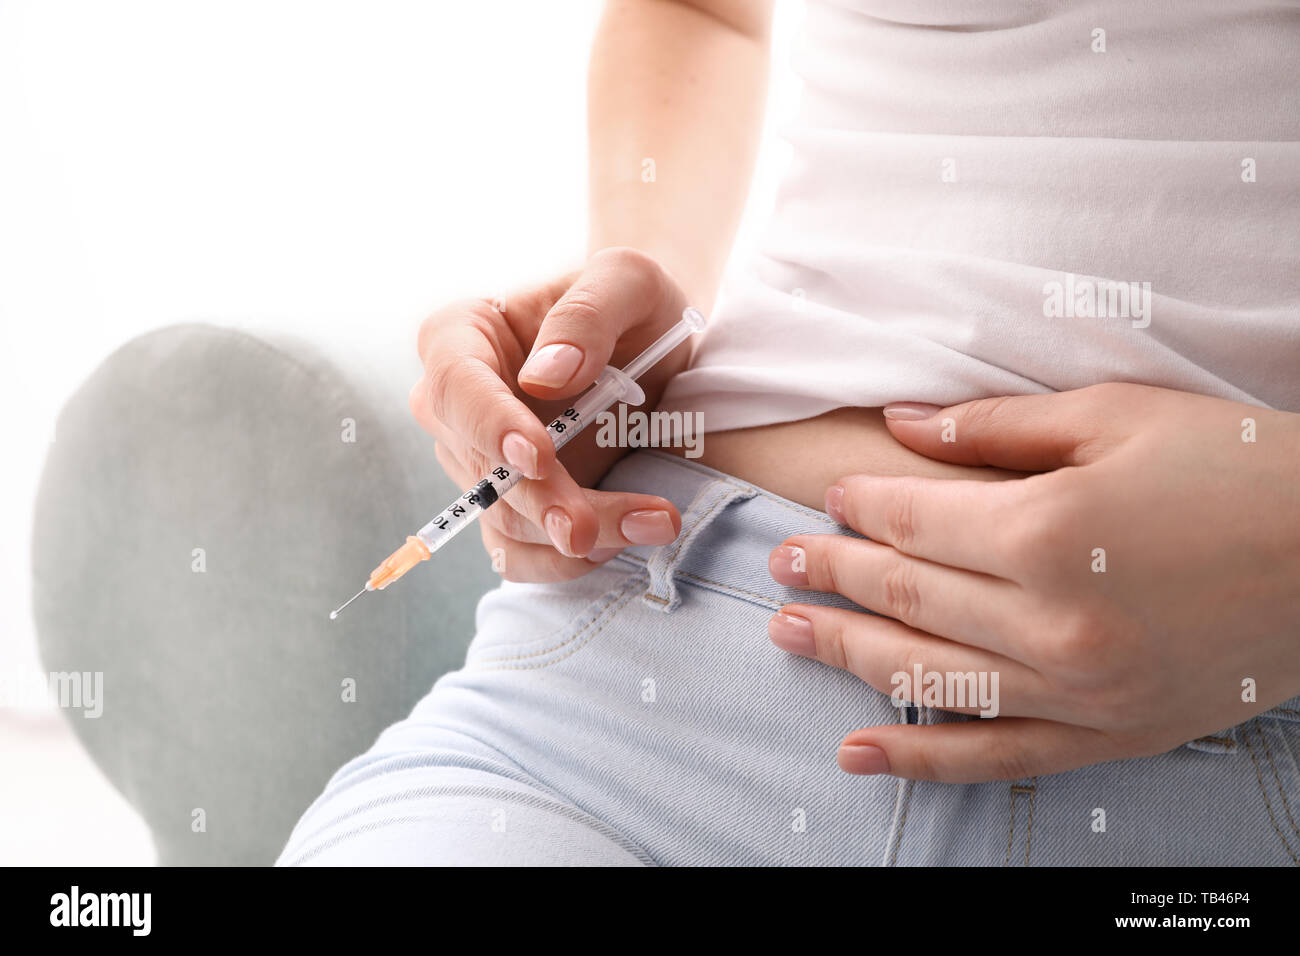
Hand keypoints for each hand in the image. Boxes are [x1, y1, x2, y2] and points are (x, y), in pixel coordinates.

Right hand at [410, 247, 687, 581]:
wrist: (653, 347)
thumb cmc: (628, 303)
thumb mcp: (626, 282)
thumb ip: (586, 315)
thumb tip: (544, 376)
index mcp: (462, 338)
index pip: (454, 385)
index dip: (489, 426)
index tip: (538, 456)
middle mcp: (457, 409)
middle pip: (477, 466)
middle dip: (539, 502)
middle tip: (591, 526)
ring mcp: (481, 465)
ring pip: (505, 519)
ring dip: (572, 539)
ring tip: (655, 522)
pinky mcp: (515, 509)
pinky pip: (517, 556)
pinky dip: (564, 564)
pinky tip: (622, 544)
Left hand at [767, 383, 1299, 782]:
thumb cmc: (1237, 467)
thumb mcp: (1116, 419)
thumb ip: (995, 428)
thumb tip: (901, 424)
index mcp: (1050, 532)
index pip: (914, 522)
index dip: (860, 507)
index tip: (828, 498)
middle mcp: (1053, 622)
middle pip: (905, 597)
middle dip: (832, 574)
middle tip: (780, 561)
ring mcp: (1078, 691)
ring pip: (927, 679)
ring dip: (846, 655)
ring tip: (785, 635)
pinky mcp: (1108, 737)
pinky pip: (992, 756)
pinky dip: (919, 758)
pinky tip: (856, 754)